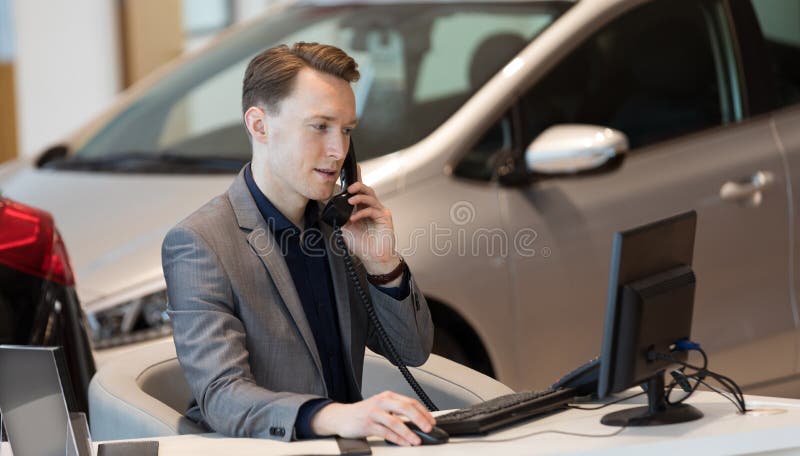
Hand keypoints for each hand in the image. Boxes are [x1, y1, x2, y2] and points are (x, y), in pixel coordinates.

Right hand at [310, 391, 435, 445]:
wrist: (341, 417)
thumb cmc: (364, 413)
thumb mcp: (382, 407)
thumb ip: (397, 412)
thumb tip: (418, 422)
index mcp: (388, 396)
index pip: (410, 402)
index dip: (423, 412)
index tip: (432, 421)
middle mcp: (381, 402)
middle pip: (405, 408)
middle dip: (419, 419)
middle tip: (428, 428)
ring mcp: (373, 412)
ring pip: (395, 421)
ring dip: (408, 432)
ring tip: (417, 440)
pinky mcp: (367, 424)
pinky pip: (385, 432)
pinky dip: (396, 438)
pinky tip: (403, 443)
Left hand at [342, 168, 400, 276]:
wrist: (373, 258)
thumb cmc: (362, 245)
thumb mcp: (346, 229)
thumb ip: (341, 216)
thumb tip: (330, 206)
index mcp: (363, 209)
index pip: (360, 192)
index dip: (357, 179)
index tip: (353, 169)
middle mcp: (372, 208)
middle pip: (367, 190)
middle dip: (358, 185)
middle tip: (350, 187)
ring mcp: (380, 212)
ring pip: (371, 197)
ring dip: (360, 197)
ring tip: (350, 200)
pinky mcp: (385, 218)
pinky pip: (373, 210)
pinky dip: (362, 212)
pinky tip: (354, 218)